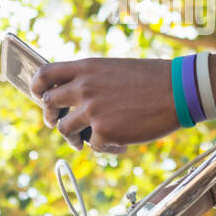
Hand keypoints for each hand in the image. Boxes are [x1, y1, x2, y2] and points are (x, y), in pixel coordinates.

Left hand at [31, 57, 178, 151]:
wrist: (178, 90)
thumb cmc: (151, 79)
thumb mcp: (114, 69)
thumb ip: (91, 79)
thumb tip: (74, 97)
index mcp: (86, 68)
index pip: (45, 74)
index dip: (37, 87)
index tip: (40, 96)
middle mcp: (83, 87)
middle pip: (48, 104)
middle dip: (50, 116)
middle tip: (56, 122)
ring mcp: (92, 111)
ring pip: (64, 129)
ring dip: (73, 137)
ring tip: (85, 139)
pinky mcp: (104, 132)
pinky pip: (93, 145)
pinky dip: (105, 147)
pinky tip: (120, 144)